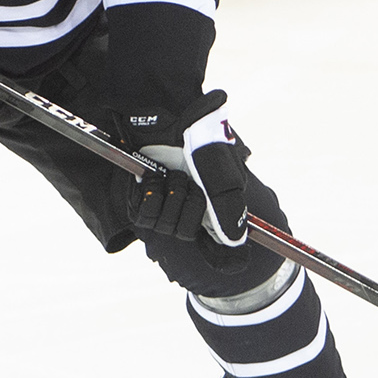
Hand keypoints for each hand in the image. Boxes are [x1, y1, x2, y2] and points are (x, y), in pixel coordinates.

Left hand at [123, 90, 251, 269]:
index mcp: (212, 206)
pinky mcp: (141, 198)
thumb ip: (229, 208)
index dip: (219, 254)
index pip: (216, 245)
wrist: (168, 118)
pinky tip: (156, 177)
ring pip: (166, 227)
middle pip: (187, 233)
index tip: (224, 259)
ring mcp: (164, 203)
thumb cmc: (200, 141)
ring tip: (173, 174)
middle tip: (192, 182)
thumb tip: (236, 241)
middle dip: (190, 207)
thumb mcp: (222, 174)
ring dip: (172, 197)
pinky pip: (145, 216)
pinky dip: (152, 195)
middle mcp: (188, 208)